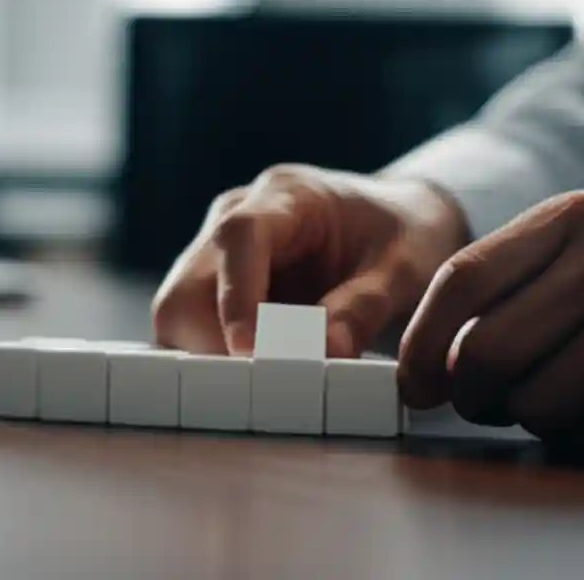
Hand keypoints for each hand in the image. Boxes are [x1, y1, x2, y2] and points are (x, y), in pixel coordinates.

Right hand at [152, 164, 468, 355]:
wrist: (401, 221)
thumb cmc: (405, 234)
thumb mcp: (405, 265)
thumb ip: (366, 304)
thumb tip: (326, 352)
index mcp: (285, 196)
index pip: (238, 237)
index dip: (236, 297)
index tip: (251, 351)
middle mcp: (236, 217)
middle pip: (187, 286)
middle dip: (213, 343)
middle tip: (265, 387)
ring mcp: (219, 254)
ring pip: (178, 313)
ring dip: (209, 357)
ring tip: (267, 386)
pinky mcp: (216, 288)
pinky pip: (193, 331)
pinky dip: (215, 360)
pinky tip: (259, 379)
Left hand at [399, 190, 583, 447]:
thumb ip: (509, 286)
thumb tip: (426, 360)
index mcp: (570, 219)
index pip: (461, 277)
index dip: (421, 340)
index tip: (412, 383)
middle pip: (485, 351)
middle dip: (471, 395)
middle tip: (483, 403)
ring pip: (531, 401)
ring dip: (532, 418)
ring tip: (565, 394)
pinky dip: (583, 432)